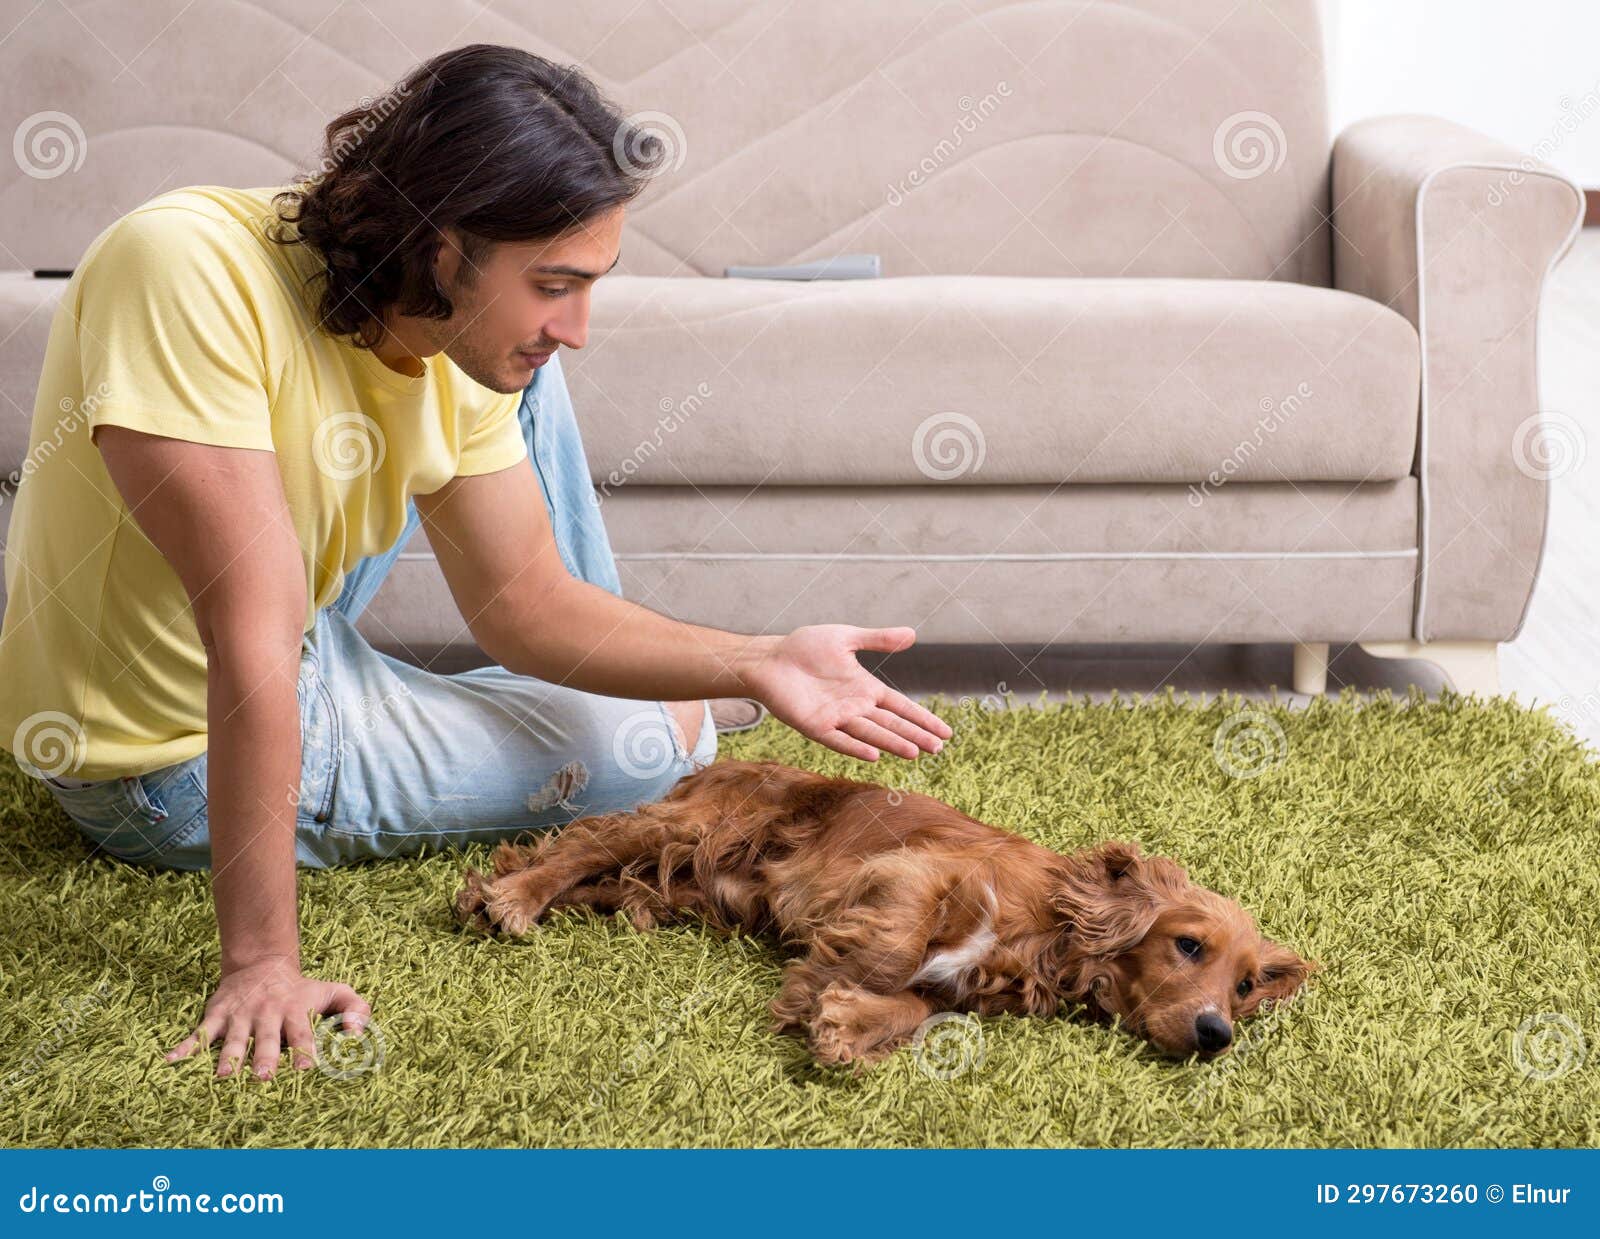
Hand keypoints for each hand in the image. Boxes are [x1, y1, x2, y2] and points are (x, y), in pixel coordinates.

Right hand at [164, 955, 371, 1079]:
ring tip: (223, 1076)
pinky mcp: (217, 1015)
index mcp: (296, 1010)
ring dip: (229, 1057)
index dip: (305, 1049)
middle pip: (266, 1038)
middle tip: (262, 1077)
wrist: (263, 963)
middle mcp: (267, 1014)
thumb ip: (356, 1009)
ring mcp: (240, 1015)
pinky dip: (185, 1047)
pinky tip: (170, 1062)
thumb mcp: (334, 992)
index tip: (306, 1068)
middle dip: (264, 1057)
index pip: (303, 1032)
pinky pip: (199, 1032)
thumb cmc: (303, 990)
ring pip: (234, 1039)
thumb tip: (355, 1032)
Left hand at [739, 624, 952, 761]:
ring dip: (892, 743)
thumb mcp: (846, 638)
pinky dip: (855, 747)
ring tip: (915, 752)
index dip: (922, 719)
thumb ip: (877, 639)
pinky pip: (838, 739)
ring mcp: (836, 718)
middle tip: (938, 749)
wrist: (770, 658)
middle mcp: (855, 707)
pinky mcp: (815, 725)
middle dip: (915, 735)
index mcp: (865, 688)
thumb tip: (913, 635)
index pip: (901, 707)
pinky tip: (874, 755)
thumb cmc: (805, 647)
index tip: (945, 733)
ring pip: (870, 734)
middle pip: (891, 724)